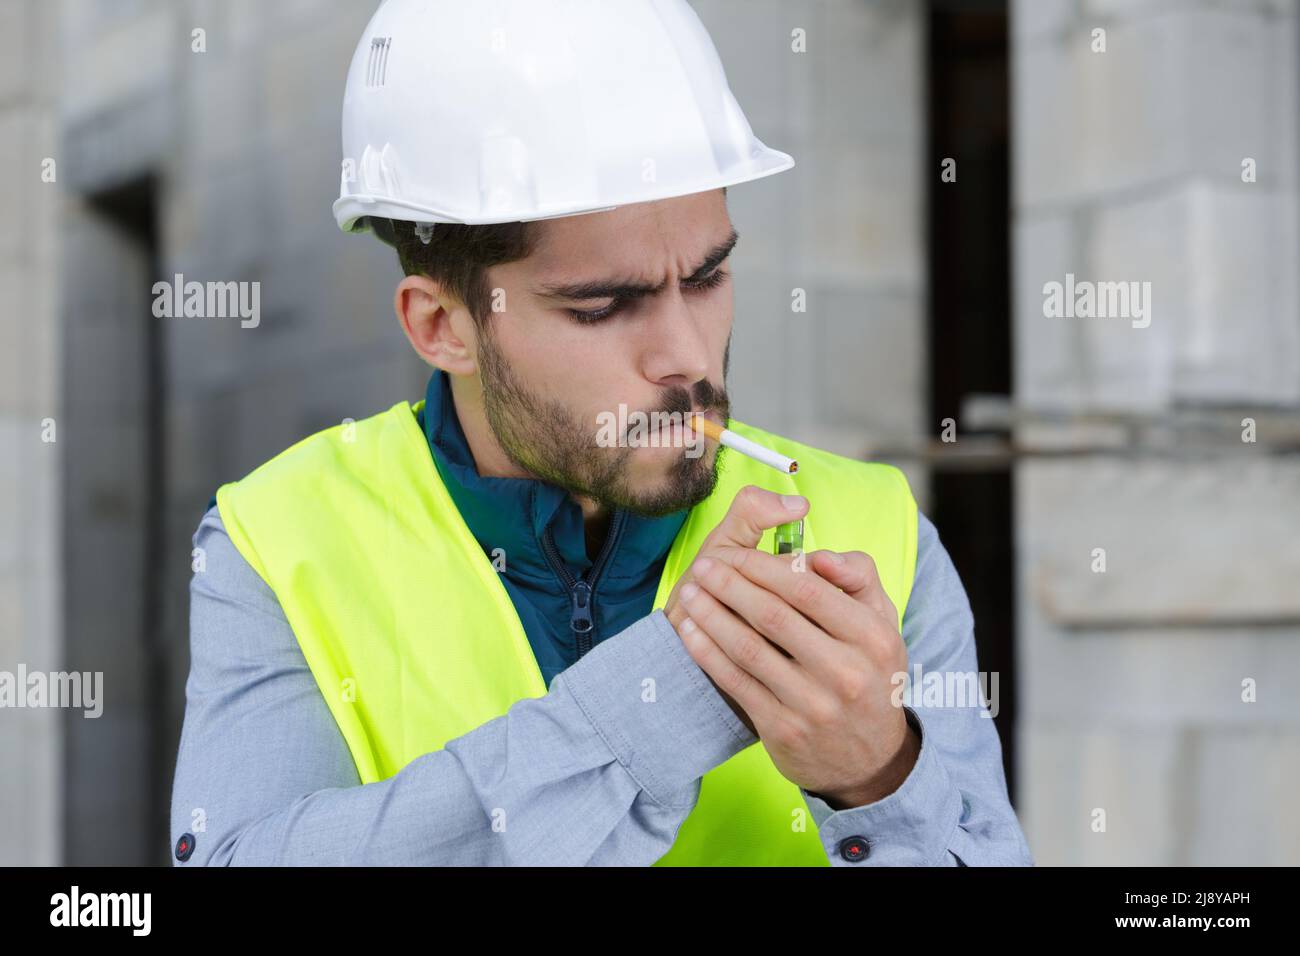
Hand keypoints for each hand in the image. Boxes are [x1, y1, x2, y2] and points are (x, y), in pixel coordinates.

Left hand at [674, 544, 919, 807]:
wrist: (871, 759)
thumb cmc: (870, 673)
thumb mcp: (883, 622)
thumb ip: (857, 575)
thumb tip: (817, 555)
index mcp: (872, 637)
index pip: (807, 589)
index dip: (763, 567)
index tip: (734, 553)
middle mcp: (845, 672)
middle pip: (773, 616)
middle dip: (729, 585)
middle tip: (702, 566)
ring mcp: (812, 704)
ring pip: (748, 648)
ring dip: (711, 615)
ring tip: (689, 592)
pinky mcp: (782, 729)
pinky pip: (736, 682)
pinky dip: (708, 653)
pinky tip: (690, 631)